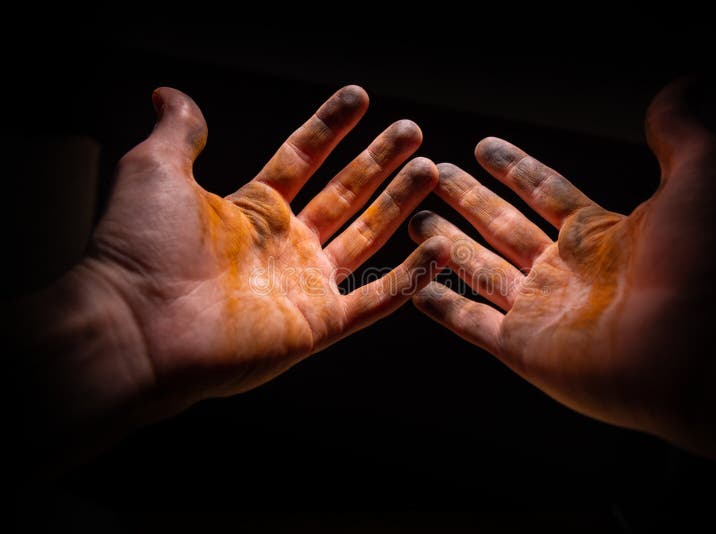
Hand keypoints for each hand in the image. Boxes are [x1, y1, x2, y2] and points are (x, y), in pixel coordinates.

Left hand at [20, 86, 448, 461]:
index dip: (331, 127)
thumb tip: (171, 94)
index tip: (360, 97)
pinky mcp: (319, 324)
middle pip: (345, 194)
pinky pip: (375, 300)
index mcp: (253, 209)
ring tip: (433, 170)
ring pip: (367, 237)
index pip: (303, 157)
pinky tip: (439, 247)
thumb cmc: (142, 249)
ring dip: (400, 205)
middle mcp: (285, 244)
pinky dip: (410, 278)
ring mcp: (305, 284)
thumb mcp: (156, 170)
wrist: (140, 326)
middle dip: (379, 161)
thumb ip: (179, 132)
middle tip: (412, 132)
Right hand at [410, 80, 715, 503]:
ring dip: (445, 245)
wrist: (707, 347)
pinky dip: (443, 307)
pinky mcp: (525, 349)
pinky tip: (413, 284)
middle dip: (468, 199)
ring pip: (480, 269)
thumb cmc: (710, 261)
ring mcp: (543, 310)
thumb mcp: (704, 175)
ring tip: (412, 219)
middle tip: (434, 174)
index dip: (514, 167)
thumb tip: (681, 87)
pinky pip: (474, 323)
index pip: (545, 190)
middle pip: (503, 226)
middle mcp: (566, 269)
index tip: (485, 145)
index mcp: (601, 231)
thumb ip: (679, 134)